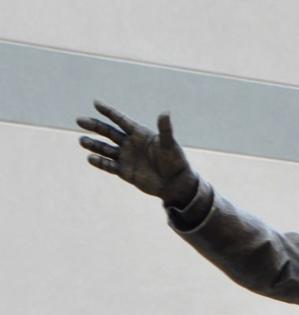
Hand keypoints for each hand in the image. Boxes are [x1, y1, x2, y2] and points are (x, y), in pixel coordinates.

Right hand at [77, 101, 198, 205]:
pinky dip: (100, 162)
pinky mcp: (125, 172)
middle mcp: (131, 144)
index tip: (96, 103)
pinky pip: (109, 166)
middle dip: (94, 126)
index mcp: (140, 134)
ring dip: (94, 144)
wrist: (176, 184)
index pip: (121, 120)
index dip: (109, 112)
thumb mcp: (169, 145)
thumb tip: (166, 113)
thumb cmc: (175, 162)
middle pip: (108, 132)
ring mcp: (127, 158)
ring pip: (106, 149)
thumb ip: (165, 129)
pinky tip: (90, 158)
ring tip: (82, 141)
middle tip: (79, 120)